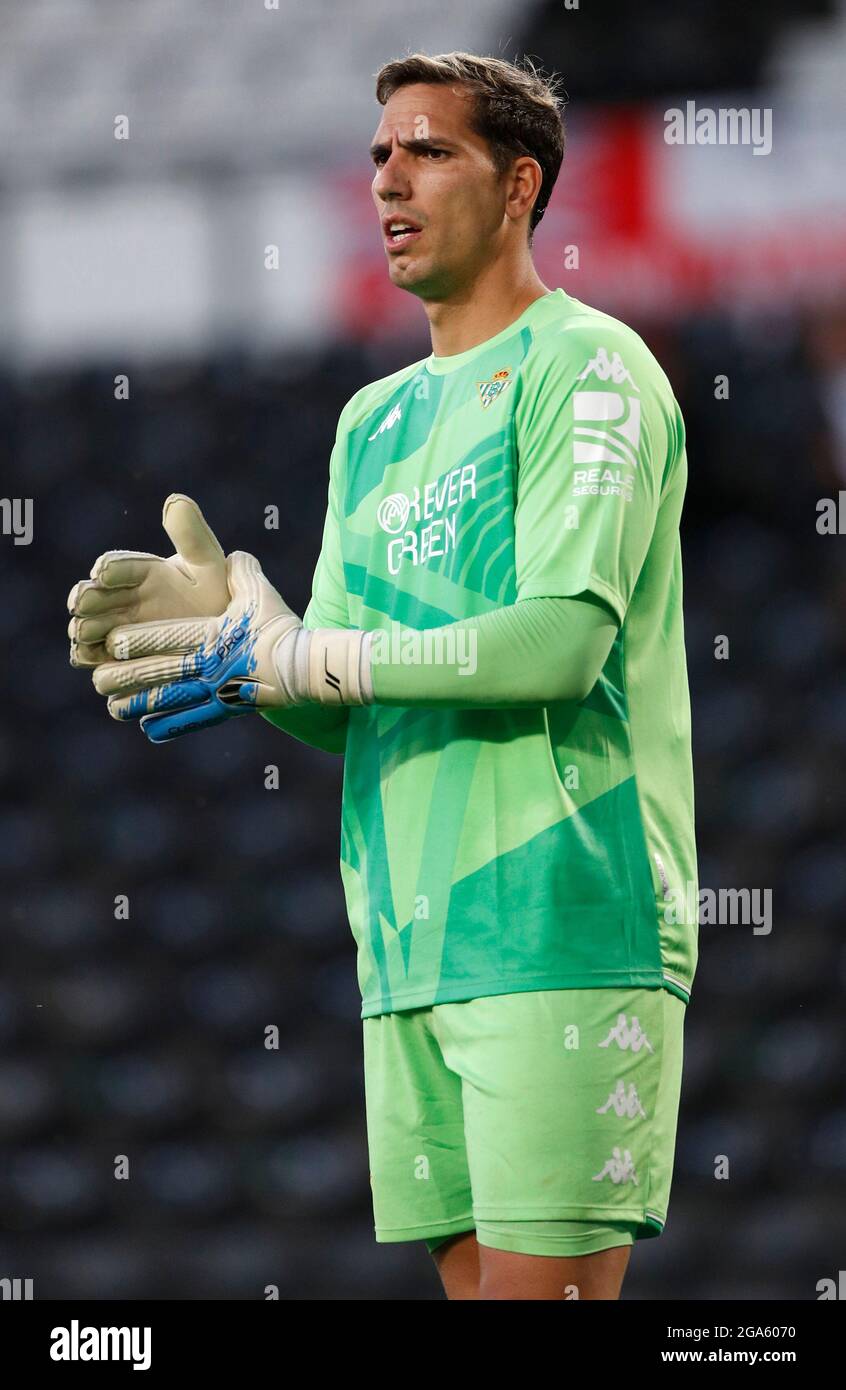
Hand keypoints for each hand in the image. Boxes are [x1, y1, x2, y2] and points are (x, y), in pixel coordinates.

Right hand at [67, 494, 229, 667]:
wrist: (229, 648)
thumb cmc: (219, 602)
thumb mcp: (210, 569)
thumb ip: (193, 538)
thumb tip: (175, 501)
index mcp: (141, 575)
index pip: (117, 566)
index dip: (110, 569)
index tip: (104, 571)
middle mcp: (122, 603)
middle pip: (94, 599)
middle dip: (88, 600)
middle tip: (83, 602)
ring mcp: (116, 635)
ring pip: (88, 632)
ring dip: (85, 631)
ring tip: (86, 632)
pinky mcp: (118, 666)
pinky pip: (99, 666)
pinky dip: (94, 663)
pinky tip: (93, 661)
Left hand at [92, 550, 306, 742]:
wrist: (309, 668)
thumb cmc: (280, 626)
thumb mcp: (259, 592)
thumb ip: (238, 571)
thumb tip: (228, 553)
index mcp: (215, 635)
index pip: (171, 638)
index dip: (140, 641)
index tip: (111, 644)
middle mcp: (212, 666)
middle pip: (162, 672)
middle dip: (128, 677)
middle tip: (98, 678)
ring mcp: (219, 691)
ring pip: (172, 700)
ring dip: (140, 703)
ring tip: (112, 705)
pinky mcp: (228, 709)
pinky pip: (194, 719)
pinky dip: (169, 724)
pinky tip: (146, 727)